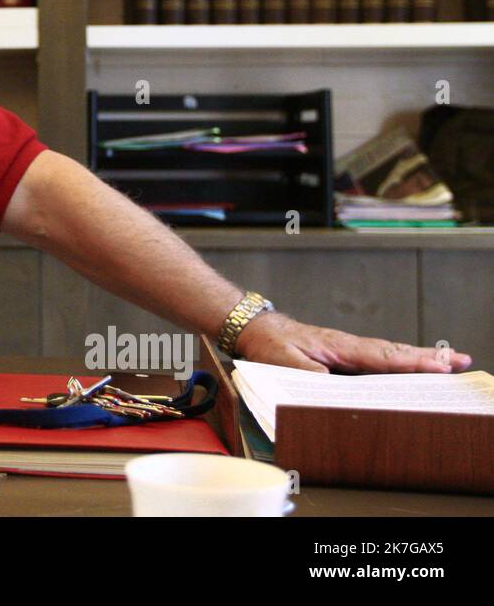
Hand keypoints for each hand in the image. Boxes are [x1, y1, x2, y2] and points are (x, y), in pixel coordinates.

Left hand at [233, 313, 472, 373]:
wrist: (255, 329)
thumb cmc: (269, 345)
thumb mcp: (285, 363)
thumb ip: (311, 376)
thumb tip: (335, 387)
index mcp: (339, 347)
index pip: (382, 357)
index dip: (412, 362)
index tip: (439, 365)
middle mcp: (348, 346)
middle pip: (394, 352)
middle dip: (428, 358)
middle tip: (461, 360)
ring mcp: (347, 349)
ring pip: (389, 353)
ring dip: (418, 358)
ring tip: (448, 362)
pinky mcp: (342, 354)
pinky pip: (376, 357)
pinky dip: (398, 360)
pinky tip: (410, 366)